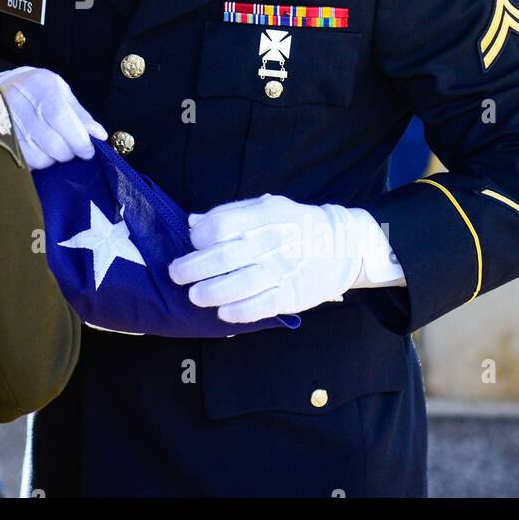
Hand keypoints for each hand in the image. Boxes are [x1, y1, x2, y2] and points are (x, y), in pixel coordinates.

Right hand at [0, 66, 108, 169]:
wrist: (1, 87)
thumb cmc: (37, 90)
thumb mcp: (61, 92)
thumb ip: (80, 114)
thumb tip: (99, 135)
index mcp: (40, 86)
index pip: (61, 118)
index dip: (78, 140)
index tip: (87, 150)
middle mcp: (19, 102)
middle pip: (52, 143)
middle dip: (68, 152)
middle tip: (70, 148)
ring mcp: (5, 123)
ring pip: (39, 157)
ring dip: (51, 158)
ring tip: (50, 146)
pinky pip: (25, 163)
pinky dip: (36, 162)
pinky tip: (36, 149)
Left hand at [167, 194, 399, 321]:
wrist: (341, 246)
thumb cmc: (296, 225)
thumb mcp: (267, 207)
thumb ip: (230, 214)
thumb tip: (194, 222)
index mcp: (264, 216)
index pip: (221, 226)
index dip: (200, 236)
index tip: (193, 242)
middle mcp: (271, 243)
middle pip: (224, 256)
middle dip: (193, 267)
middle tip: (177, 274)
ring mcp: (281, 270)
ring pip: (240, 284)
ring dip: (211, 292)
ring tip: (195, 295)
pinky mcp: (290, 294)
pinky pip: (261, 306)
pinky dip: (239, 311)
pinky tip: (222, 312)